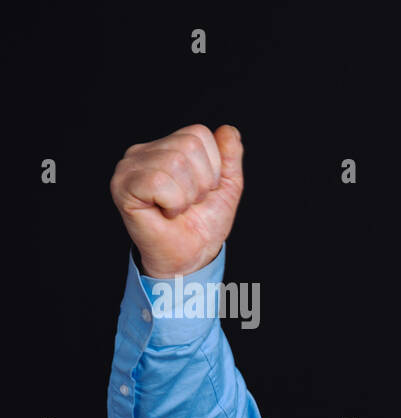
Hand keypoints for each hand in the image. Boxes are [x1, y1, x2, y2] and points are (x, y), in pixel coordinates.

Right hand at [109, 123, 244, 277]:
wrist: (191, 256)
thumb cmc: (202, 224)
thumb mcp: (226, 187)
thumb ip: (230, 158)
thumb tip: (228, 130)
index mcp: (166, 147)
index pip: (199, 134)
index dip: (212, 167)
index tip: (202, 190)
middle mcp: (143, 152)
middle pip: (189, 145)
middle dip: (201, 182)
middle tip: (189, 202)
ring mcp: (129, 167)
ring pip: (175, 162)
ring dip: (187, 195)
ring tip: (177, 208)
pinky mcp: (122, 186)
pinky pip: (159, 181)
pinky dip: (173, 202)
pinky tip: (166, 212)